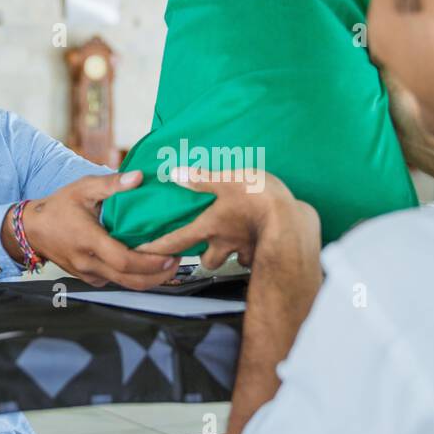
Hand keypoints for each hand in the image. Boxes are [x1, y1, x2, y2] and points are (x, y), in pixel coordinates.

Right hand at [2, 171, 179, 288]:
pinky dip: (135, 276)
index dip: (151, 263)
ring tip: (169, 261)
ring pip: (125, 285)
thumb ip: (112, 184)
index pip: (124, 261)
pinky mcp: (90, 278)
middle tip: (178, 260)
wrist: (31, 230)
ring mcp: (89, 274)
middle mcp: (89, 263)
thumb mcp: (83, 188)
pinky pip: (117, 282)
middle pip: (131, 281)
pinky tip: (148, 263)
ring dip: (150, 278)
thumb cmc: (58, 207)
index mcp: (89, 241)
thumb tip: (139, 177)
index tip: (172, 255)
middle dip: (159, 276)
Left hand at [135, 167, 318, 268]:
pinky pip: (255, 256)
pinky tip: (259, 238)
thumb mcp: (226, 180)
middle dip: (203, 255)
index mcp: (209, 227)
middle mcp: (224, 244)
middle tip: (204, 244)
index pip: (176, 241)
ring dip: (229, 254)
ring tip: (233, 241)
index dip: (156, 248)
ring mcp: (245, 251)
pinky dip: (254, 249)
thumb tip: (174, 173)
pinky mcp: (265, 251)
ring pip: (232, 260)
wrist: (292, 223)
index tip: (141, 255)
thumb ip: (201, 178)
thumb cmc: (257, 199)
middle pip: (206, 261)